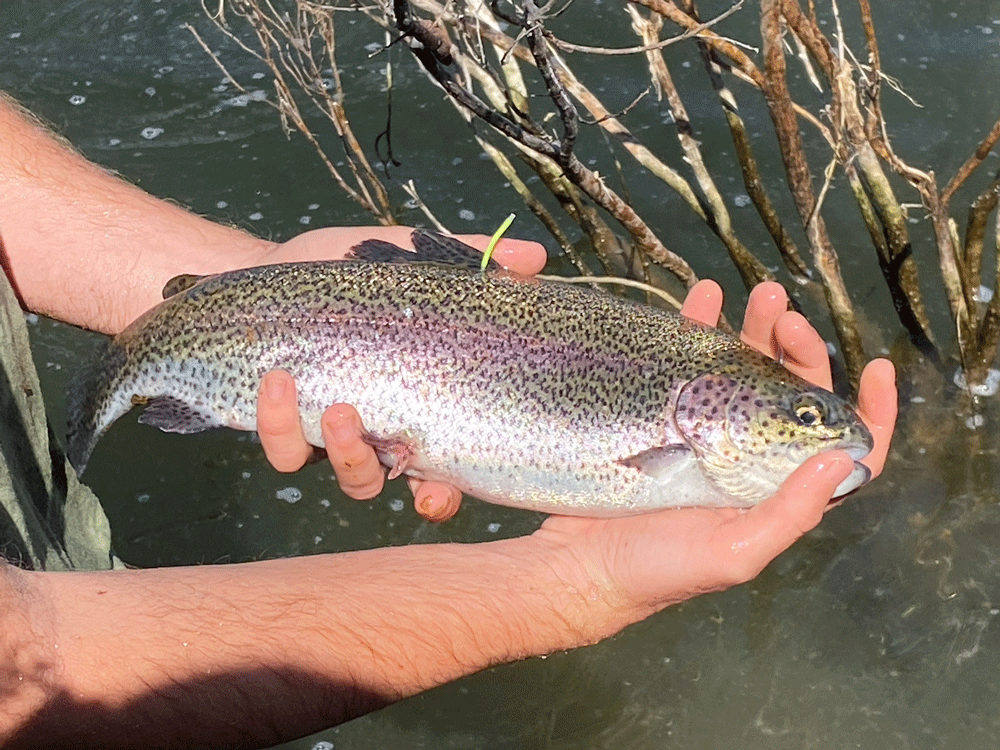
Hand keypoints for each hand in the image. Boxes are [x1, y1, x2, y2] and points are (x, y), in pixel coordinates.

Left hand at [252, 226, 546, 519]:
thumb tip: (536, 258)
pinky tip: (279, 380)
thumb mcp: (403, 257)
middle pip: (412, 487)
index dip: (449, 492)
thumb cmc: (339, 273)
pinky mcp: (281, 426)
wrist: (260, 273)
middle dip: (413, 491)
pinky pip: (285, 450)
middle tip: (402, 457)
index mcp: (415, 406)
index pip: (445, 465)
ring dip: (346, 451)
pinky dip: (281, 421)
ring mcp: (327, 436)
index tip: (447, 492)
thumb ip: (466, 260)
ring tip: (340, 407)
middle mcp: (376, 432)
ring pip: (349, 476)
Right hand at [530, 280, 896, 627]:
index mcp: (777, 491)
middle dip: (800, 349)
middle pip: (792, 394)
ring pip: (745, 370)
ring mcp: (705, 434)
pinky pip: (689, 362)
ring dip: (755, 328)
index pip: (842, 451)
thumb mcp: (735, 552)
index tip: (878, 368)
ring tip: (759, 295)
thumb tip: (843, 458)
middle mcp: (750, 458)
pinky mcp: (663, 416)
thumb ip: (791, 511)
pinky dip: (698, 328)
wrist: (583, 565)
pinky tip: (703, 299)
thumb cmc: (660, 571)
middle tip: (785, 317)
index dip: (870, 412)